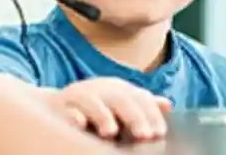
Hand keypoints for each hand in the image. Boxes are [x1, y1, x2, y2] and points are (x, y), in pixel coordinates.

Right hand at [50, 77, 170, 140]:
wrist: (58, 107)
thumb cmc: (98, 112)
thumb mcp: (122, 109)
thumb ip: (143, 108)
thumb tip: (167, 104)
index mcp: (119, 90)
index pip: (139, 97)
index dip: (150, 114)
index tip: (159, 133)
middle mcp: (100, 90)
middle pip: (120, 99)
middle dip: (133, 116)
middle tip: (144, 135)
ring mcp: (78, 96)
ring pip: (92, 102)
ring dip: (102, 116)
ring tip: (111, 132)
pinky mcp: (59, 106)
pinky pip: (66, 109)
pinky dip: (72, 115)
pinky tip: (79, 124)